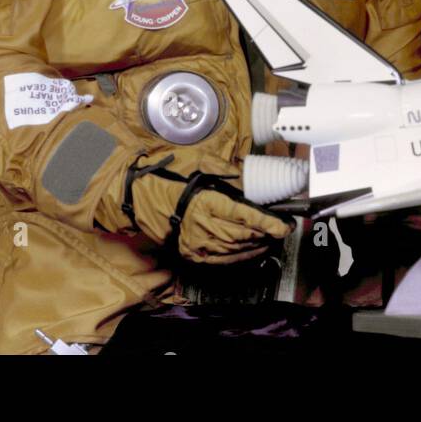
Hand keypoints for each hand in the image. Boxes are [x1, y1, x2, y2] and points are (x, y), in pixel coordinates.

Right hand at [104, 149, 291, 263]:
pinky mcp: (190, 252)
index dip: (267, 222)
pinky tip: (251, 251)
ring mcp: (194, 243)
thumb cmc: (168, 175)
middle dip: (266, 234)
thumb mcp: (199, 161)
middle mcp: (201, 226)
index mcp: (205, 202)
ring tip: (271, 239)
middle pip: (242, 235)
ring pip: (234, 249)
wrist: (137, 196)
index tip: (284, 225)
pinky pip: (220, 260)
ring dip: (255, 245)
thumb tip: (248, 177)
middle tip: (281, 229)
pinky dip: (239, 257)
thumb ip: (226, 170)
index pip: (244, 215)